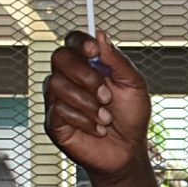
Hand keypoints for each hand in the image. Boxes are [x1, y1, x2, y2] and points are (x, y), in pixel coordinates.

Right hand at [43, 31, 150, 180]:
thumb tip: (100, 35)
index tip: (94, 51)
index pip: (72, 41)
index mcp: (87, 65)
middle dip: (86, 76)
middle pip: (59, 58)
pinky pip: (58, 110)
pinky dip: (84, 120)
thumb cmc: (131, 117)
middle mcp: (68, 78)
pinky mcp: (53, 121)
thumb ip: (118, 61)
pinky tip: (97, 129)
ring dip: (88, 103)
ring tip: (106, 118)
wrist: (128, 151)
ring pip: (57, 84)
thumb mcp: (134, 86)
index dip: (80, 42)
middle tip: (106, 95)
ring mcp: (57, 99)